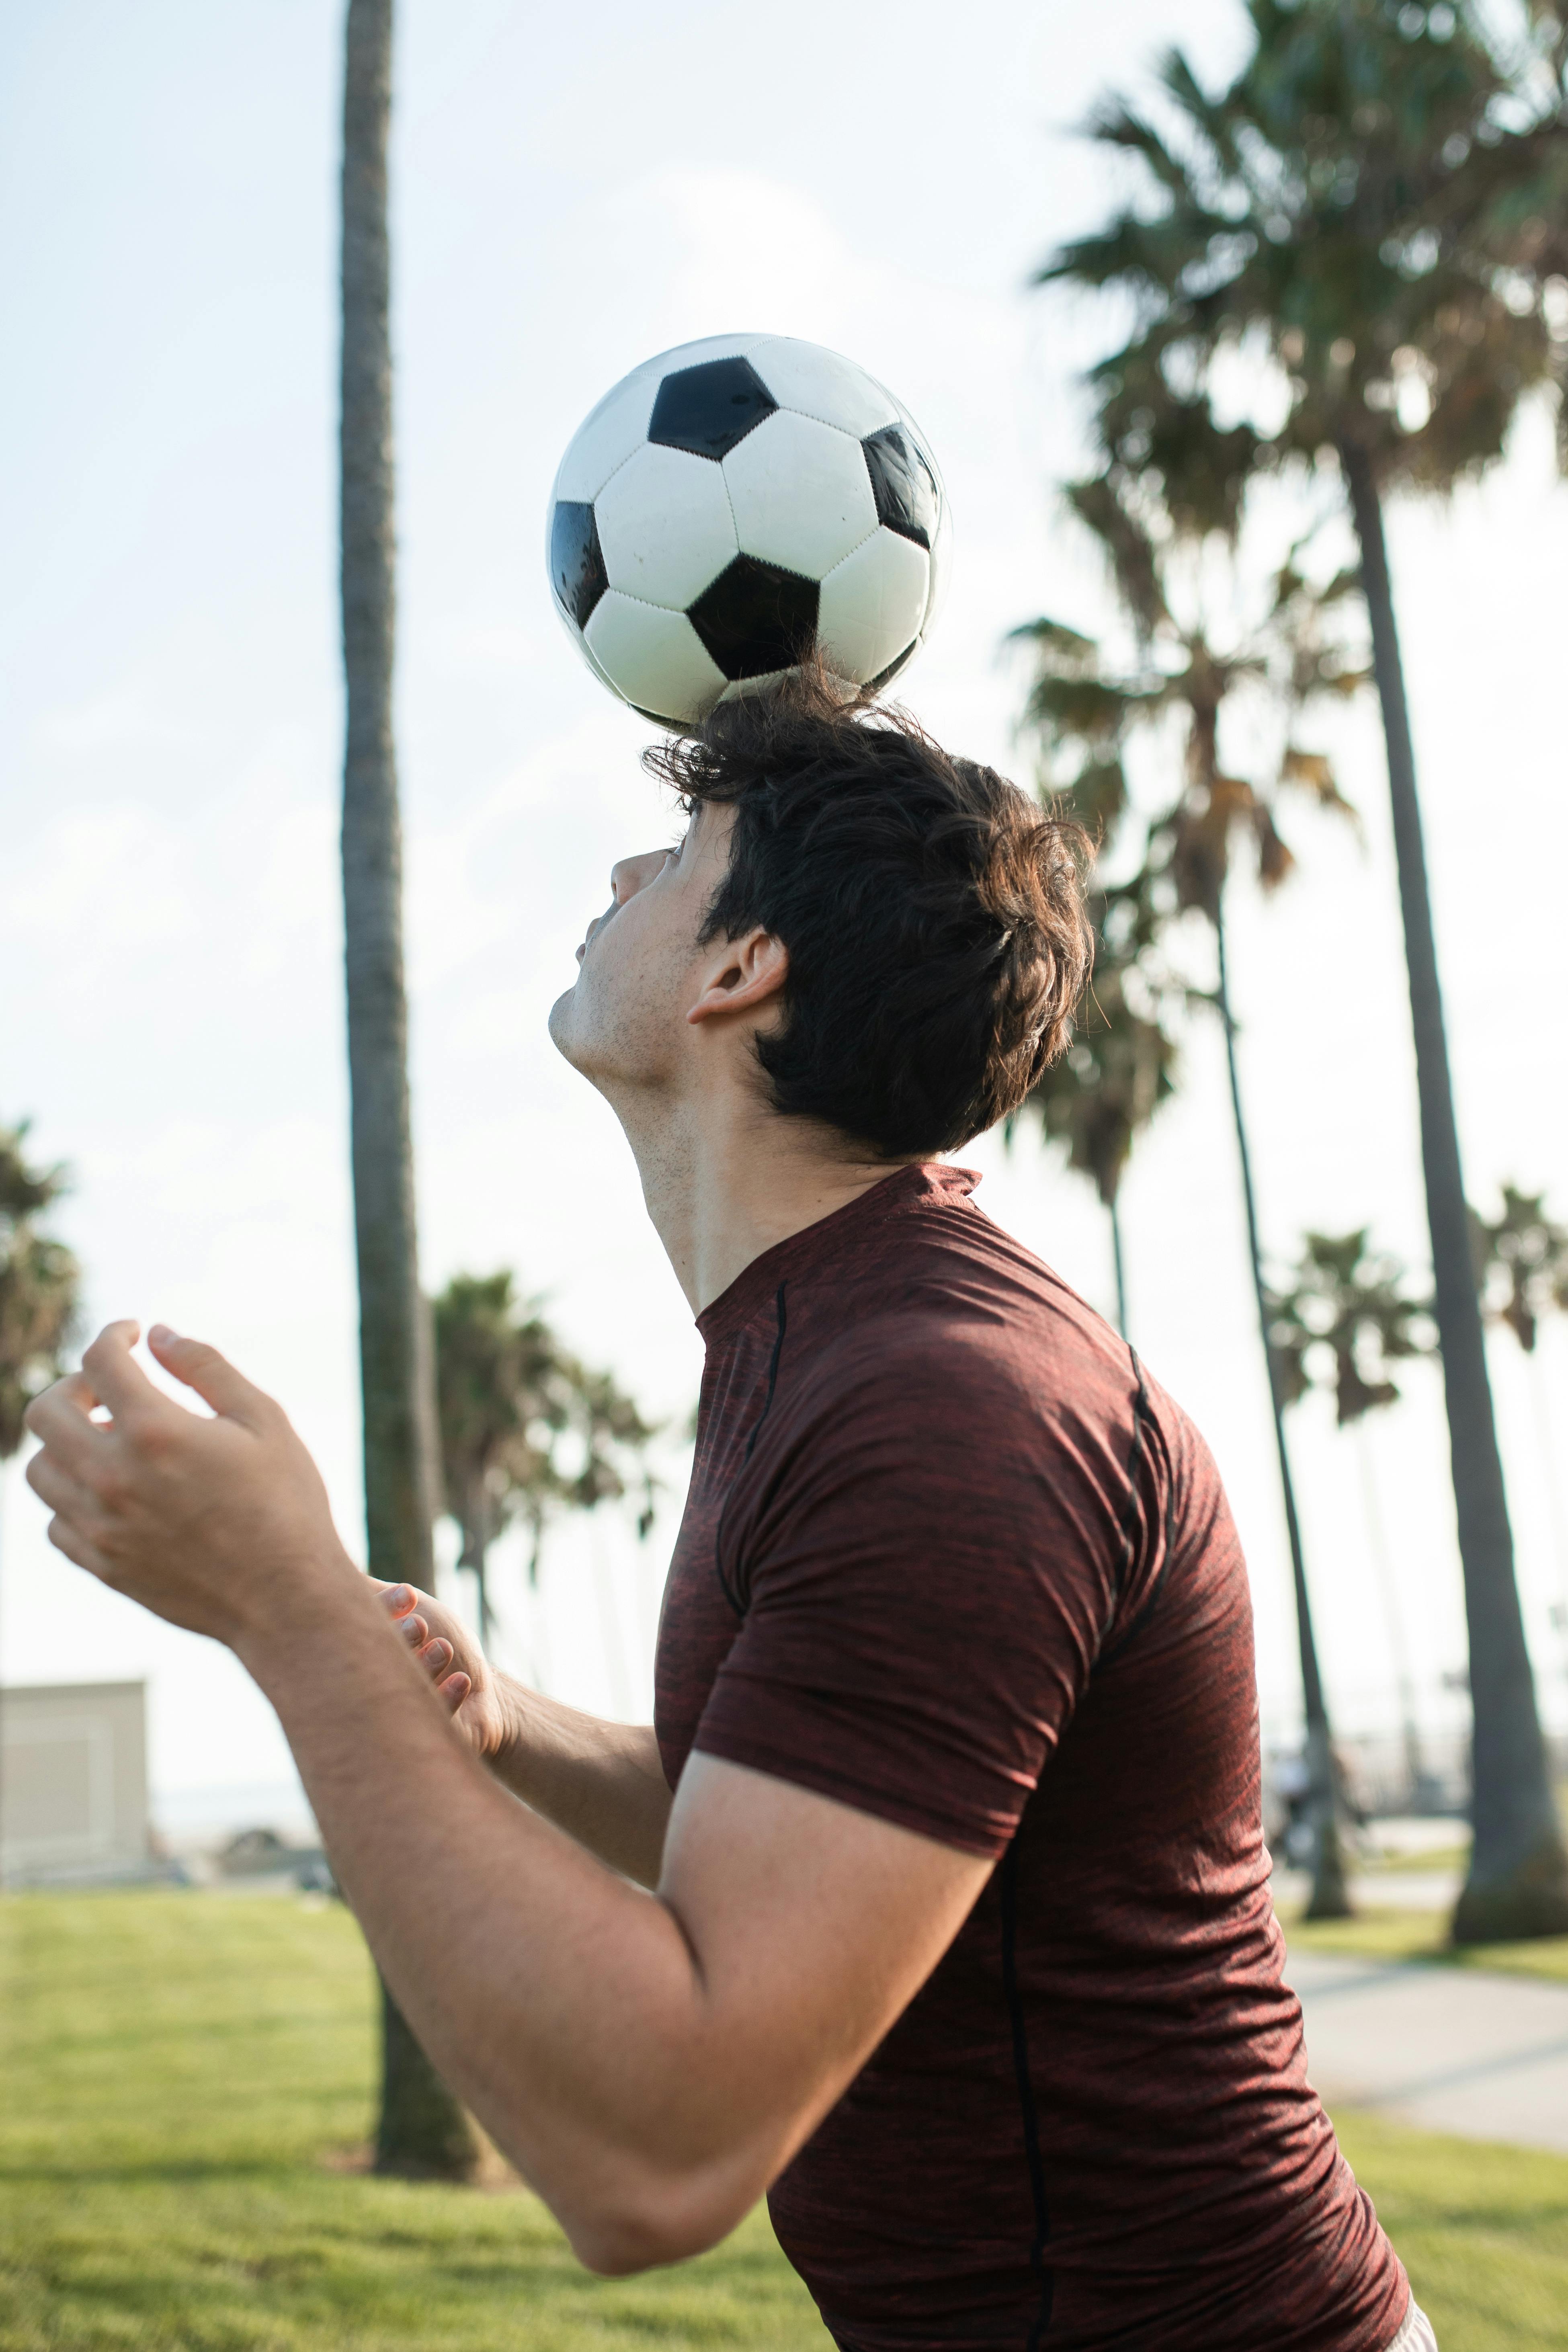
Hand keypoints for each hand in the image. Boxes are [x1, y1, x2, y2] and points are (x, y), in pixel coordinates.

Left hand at [24, 1321, 356, 1645]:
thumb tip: (160, 1335)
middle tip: (111, 1389)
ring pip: (40, 1468)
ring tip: (111, 1441)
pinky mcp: (102, 1565)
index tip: (133, 1335)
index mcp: (155, 1432)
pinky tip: (114, 1491)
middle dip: (75, 1385)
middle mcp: (112, 1478)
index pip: (100, 1361)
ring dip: (66, 1443)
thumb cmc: (286, 1504)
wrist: (286, 1599)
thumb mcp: (263, 1419)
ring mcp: (100, 1527)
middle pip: (45, 1412)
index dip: (115, 1334)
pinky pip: (55, 1522)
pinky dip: (73, 1497)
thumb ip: (206, 1367)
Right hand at [376, 1581, 516, 1761]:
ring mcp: (396, 1719)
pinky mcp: (426, 1742)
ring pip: (402, 1696)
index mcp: (360, 1655)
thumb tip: (328, 1557)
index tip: (410, 1594)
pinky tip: (461, 1680)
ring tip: (443, 1648)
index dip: (383, 1612)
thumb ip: (371, 1591)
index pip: (358, 1633)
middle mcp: (371, 1692)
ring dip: (423, 1667)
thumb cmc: (442, 1642)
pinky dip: (447, 1699)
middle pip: (374, 1666)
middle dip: (397, 1641)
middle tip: (418, 1624)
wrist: (484, 1696)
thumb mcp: (409, 1608)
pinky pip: (432, 1723)